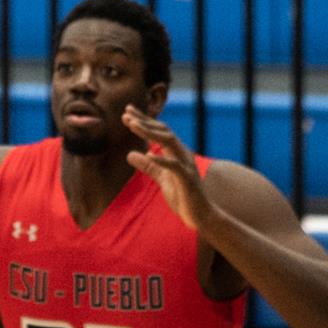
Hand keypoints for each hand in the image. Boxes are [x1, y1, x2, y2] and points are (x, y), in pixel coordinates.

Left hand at [123, 105, 212, 230]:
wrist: (201, 216)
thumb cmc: (183, 196)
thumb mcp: (161, 178)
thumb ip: (148, 166)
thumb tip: (130, 154)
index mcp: (177, 153)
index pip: (159, 131)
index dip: (144, 121)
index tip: (127, 112)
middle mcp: (183, 155)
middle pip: (164, 131)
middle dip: (145, 121)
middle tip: (126, 113)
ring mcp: (187, 165)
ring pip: (169, 142)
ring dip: (150, 132)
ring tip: (133, 125)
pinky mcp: (188, 179)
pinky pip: (175, 166)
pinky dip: (161, 159)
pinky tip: (148, 154)